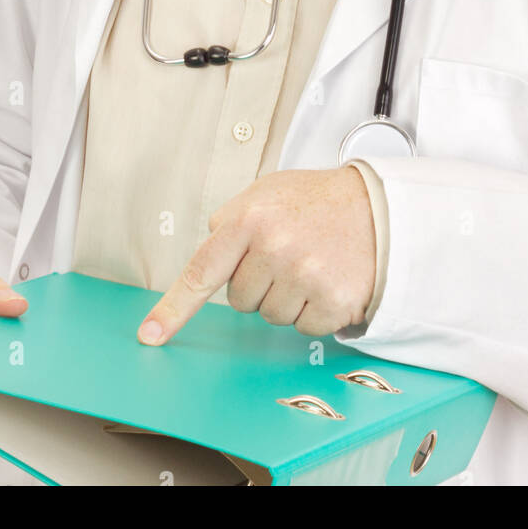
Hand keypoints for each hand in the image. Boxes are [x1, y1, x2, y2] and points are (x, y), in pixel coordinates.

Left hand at [137, 167, 375, 344]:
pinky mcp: (333, 301)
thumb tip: (209, 254)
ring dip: (288, 298)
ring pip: (271, 316)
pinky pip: (304, 328)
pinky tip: (329, 280)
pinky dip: (314, 311)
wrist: (377, 206)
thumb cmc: (316, 201)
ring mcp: (305, 277)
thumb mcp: (266, 192)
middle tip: (288, 254)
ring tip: (311, 263)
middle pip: (240, 300)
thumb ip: (232, 221)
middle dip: (259, 283)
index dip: (174, 308)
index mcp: (249, 219)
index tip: (150, 336)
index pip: (202, 271)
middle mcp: (274, 248)